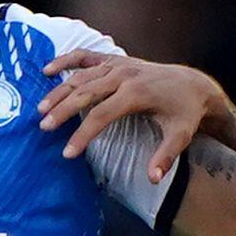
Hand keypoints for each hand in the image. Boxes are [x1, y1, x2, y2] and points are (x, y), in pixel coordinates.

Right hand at [40, 49, 230, 179]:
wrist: (194, 85)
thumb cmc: (186, 113)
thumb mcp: (180, 136)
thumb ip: (165, 157)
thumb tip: (153, 179)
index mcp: (137, 93)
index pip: (102, 115)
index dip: (83, 134)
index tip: (68, 153)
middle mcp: (124, 75)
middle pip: (85, 92)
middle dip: (62, 110)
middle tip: (44, 127)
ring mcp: (118, 65)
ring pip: (81, 75)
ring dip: (59, 90)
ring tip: (41, 108)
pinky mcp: (116, 60)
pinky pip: (86, 56)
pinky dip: (66, 60)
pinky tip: (48, 69)